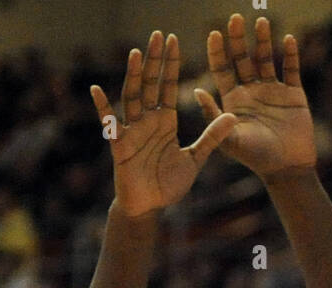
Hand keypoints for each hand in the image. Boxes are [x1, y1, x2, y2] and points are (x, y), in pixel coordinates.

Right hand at [91, 32, 237, 217]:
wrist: (150, 207)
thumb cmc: (168, 184)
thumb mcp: (195, 159)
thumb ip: (212, 137)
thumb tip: (234, 118)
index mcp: (166, 121)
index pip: (168, 86)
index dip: (170, 65)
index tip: (172, 41)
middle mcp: (148, 121)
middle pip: (150, 85)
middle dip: (154, 61)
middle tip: (157, 35)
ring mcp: (132, 131)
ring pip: (132, 97)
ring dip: (133, 76)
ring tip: (136, 53)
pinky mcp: (120, 146)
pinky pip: (109, 124)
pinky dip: (103, 108)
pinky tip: (96, 90)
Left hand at [195, 15, 315, 178]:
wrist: (288, 169)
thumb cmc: (257, 158)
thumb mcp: (230, 140)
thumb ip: (213, 116)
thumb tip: (196, 91)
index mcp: (234, 100)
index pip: (222, 69)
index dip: (217, 51)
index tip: (214, 34)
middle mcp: (251, 91)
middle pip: (242, 58)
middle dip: (238, 39)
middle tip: (234, 18)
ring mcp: (273, 90)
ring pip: (265, 58)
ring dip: (263, 40)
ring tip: (261, 21)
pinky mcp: (293, 94)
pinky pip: (291, 69)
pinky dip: (291, 54)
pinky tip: (288, 39)